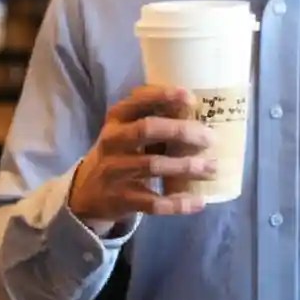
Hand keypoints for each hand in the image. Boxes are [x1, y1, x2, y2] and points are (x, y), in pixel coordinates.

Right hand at [67, 86, 217, 221]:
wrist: (87, 193)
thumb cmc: (120, 152)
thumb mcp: (126, 130)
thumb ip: (153, 118)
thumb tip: (197, 110)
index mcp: (117, 119)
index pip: (138, 100)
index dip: (163, 96)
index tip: (190, 97)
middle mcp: (113, 141)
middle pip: (146, 129)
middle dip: (181, 131)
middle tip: (210, 138)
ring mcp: (115, 171)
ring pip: (153, 166)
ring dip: (186, 167)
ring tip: (213, 168)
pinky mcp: (120, 199)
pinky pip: (153, 202)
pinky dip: (178, 203)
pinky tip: (199, 201)